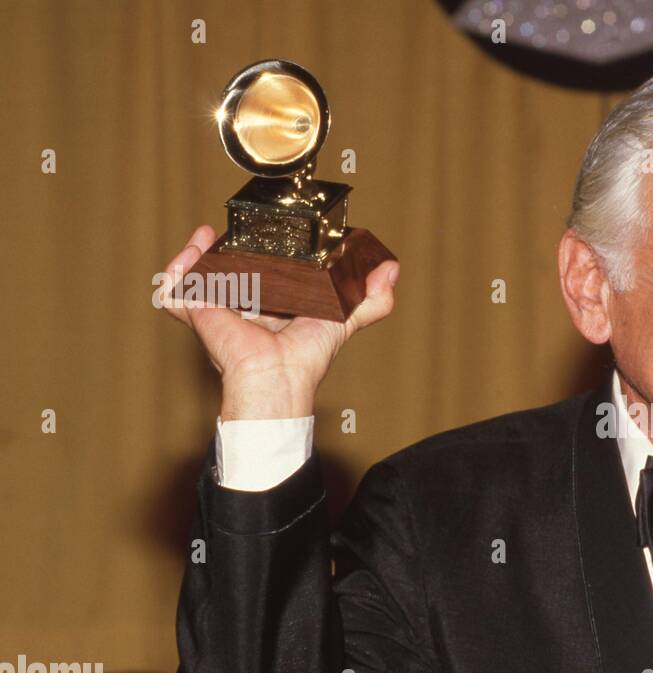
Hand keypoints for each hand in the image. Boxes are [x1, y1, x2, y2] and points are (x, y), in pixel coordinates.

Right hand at [158, 225, 398, 419]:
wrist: (278, 375)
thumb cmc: (308, 356)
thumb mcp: (346, 319)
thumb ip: (370, 298)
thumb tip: (391, 269)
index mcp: (275, 310)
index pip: (266, 278)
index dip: (262, 256)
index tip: (266, 233)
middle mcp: (245, 311)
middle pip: (230, 276)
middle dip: (225, 253)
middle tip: (230, 231)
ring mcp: (219, 313)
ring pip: (200, 279)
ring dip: (197, 255)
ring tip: (205, 235)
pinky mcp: (199, 314)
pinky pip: (177, 291)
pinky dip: (177, 271)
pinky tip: (191, 250)